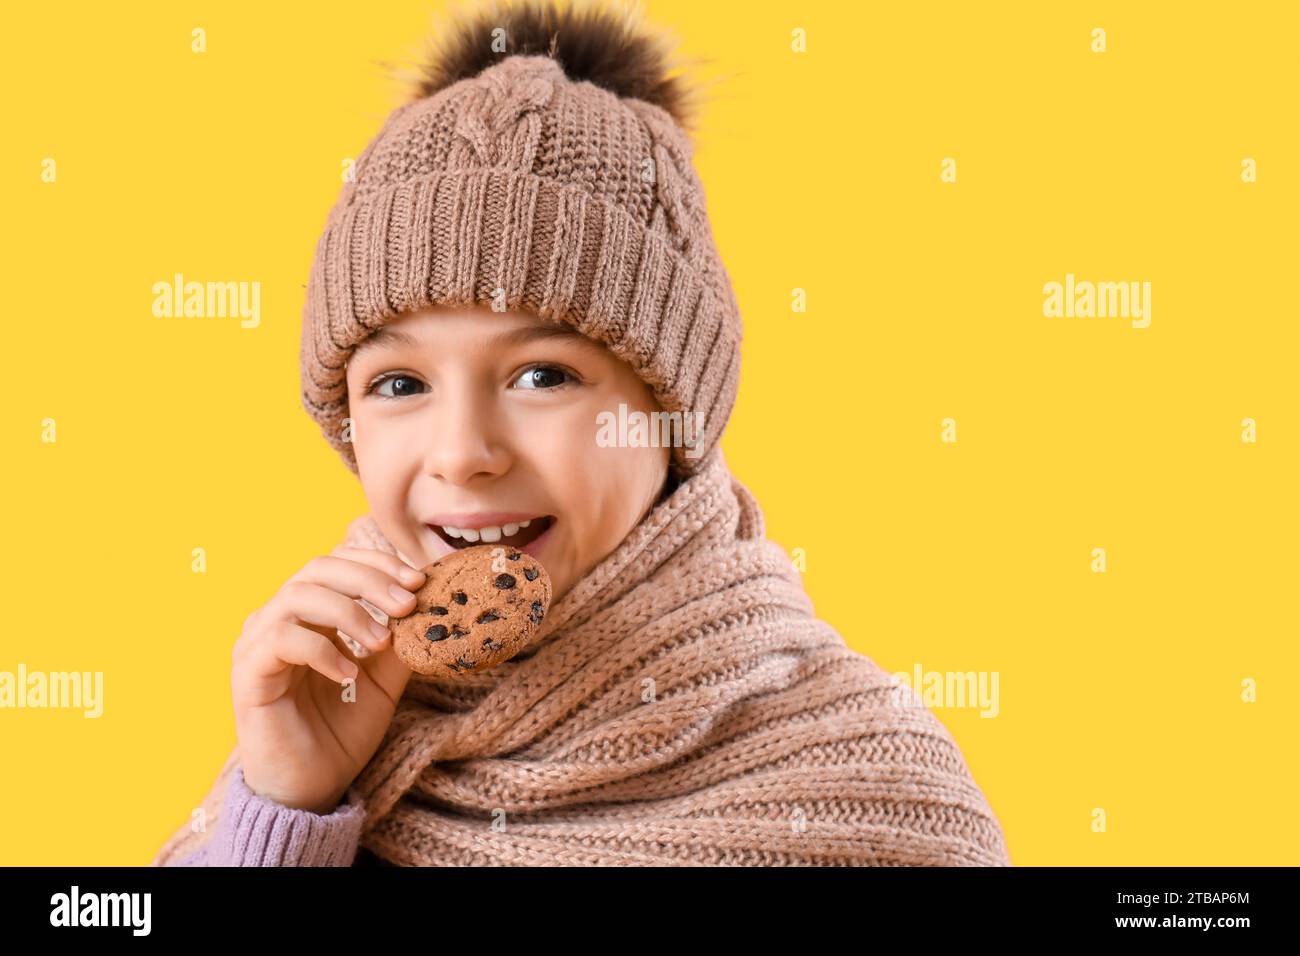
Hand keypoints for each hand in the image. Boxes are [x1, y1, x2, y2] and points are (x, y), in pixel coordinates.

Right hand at [230, 545, 427, 813]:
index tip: (418, 580)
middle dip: (369, 579)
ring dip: (348, 612)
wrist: (312, 788)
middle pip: (317, 568)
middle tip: (406, 603)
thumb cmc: (341, 731)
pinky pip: (280, 639)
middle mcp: (276, 620)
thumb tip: (426, 602)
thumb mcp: (383, 680)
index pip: (338, 564)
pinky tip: (348, 674)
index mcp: (307, 614)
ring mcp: (256, 643)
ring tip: (381, 642)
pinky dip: (321, 649)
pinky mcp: (247, 673)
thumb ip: (398, 641)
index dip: (378, 564)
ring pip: (297, 596)